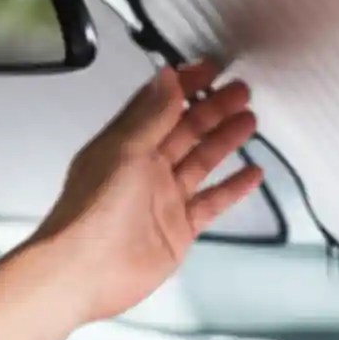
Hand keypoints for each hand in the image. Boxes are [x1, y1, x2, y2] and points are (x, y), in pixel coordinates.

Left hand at [28, 62, 263, 323]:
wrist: (86, 271)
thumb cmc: (95, 211)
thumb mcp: (124, 152)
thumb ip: (151, 115)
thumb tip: (167, 77)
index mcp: (125, 144)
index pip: (159, 105)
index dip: (184, 84)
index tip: (210, 68)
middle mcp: (145, 168)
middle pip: (185, 130)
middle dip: (213, 108)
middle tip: (241, 91)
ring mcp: (164, 198)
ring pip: (201, 161)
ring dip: (225, 140)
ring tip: (250, 121)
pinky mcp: (180, 227)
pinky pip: (212, 201)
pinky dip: (233, 187)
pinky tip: (253, 173)